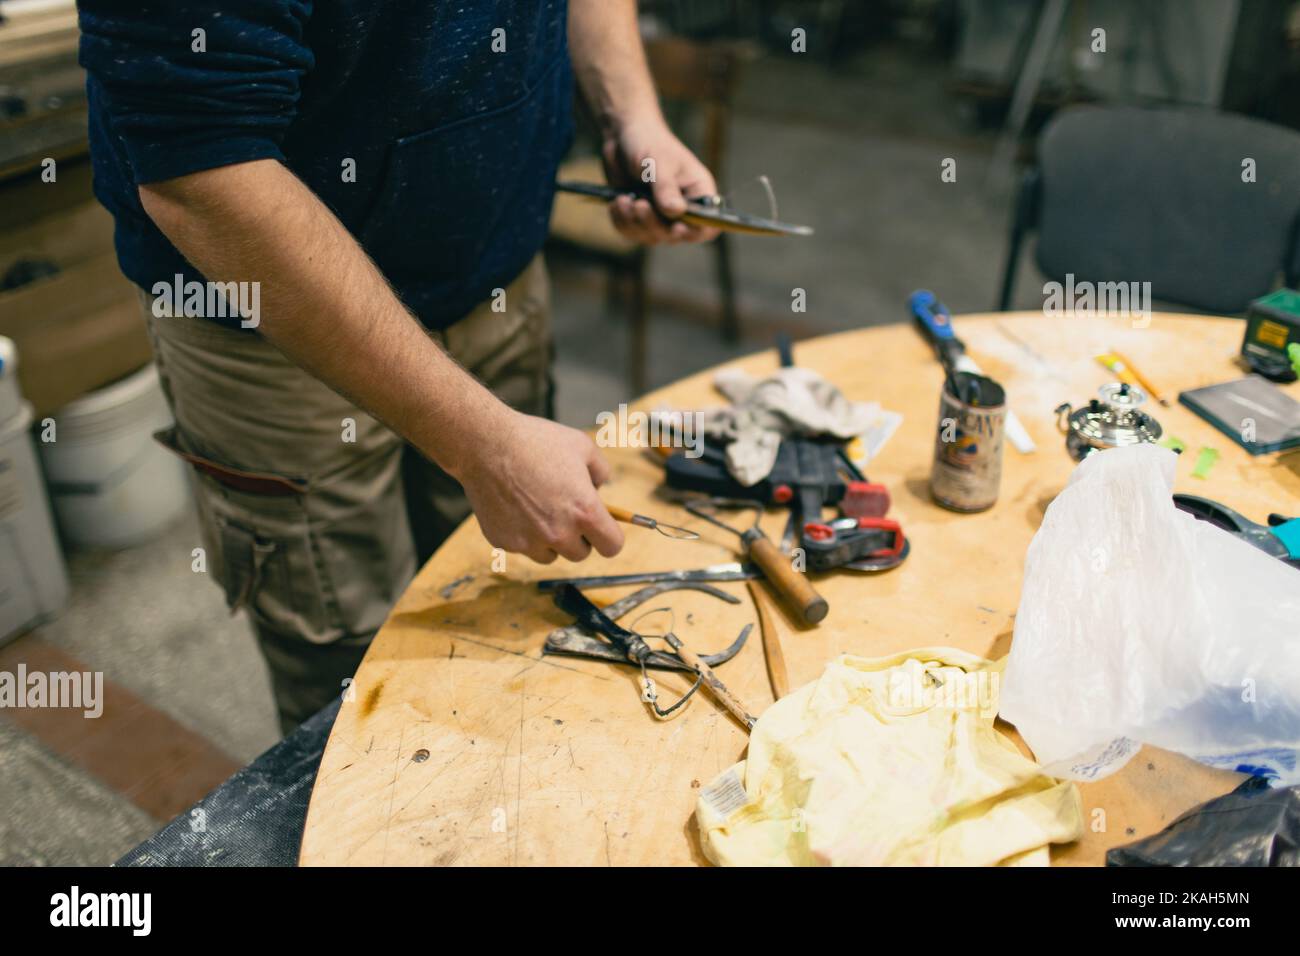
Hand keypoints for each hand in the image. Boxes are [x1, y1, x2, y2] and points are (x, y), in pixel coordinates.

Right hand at [457, 410, 624, 563]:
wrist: (486, 444)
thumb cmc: (535, 442)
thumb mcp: (583, 447)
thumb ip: (601, 472)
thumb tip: (599, 489)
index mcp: (585, 512)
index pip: (612, 546)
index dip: (609, 536)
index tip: (601, 527)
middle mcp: (559, 534)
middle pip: (581, 554)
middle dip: (578, 536)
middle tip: (565, 511)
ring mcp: (529, 541)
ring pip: (551, 555)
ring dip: (550, 540)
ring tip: (539, 508)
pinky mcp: (504, 542)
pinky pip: (523, 547)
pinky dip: (523, 534)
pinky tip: (515, 507)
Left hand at [602, 116, 720, 244]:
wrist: (623, 137)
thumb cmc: (648, 142)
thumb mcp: (658, 162)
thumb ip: (667, 188)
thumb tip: (676, 213)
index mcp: (698, 192)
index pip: (708, 224)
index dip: (695, 231)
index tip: (676, 227)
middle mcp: (683, 208)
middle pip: (676, 235)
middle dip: (654, 224)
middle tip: (639, 204)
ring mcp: (661, 215)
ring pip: (653, 236)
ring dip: (635, 223)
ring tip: (624, 199)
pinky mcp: (641, 218)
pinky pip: (634, 233)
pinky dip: (623, 223)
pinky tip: (617, 204)